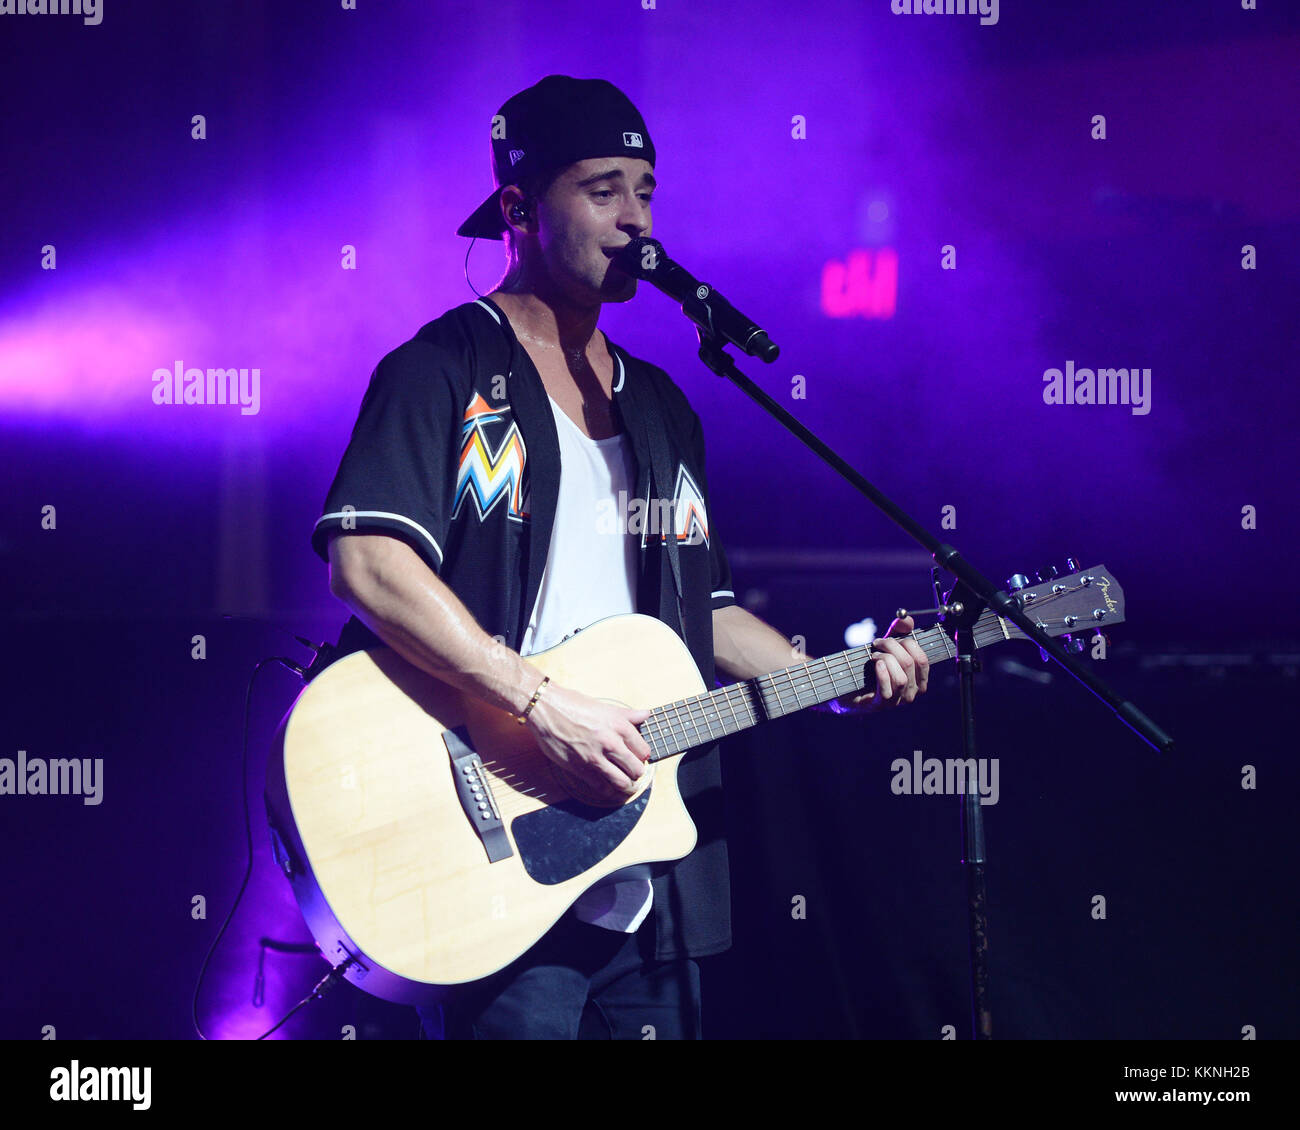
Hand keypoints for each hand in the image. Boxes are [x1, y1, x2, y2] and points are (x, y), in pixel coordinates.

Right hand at [523, 682, 652, 804]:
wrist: (546, 709)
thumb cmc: (573, 704)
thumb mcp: (604, 707)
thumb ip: (628, 715)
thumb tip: (646, 715)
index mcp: (619, 726)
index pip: (644, 750)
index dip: (642, 755)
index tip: (638, 757)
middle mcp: (610, 743)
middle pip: (636, 769)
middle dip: (637, 773)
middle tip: (633, 771)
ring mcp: (595, 757)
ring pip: (622, 782)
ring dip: (627, 787)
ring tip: (628, 786)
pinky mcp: (580, 768)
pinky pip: (601, 787)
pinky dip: (608, 792)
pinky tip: (610, 789)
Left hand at [831, 615, 929, 713]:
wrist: (847, 686)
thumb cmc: (871, 666)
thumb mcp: (887, 647)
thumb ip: (898, 632)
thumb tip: (906, 618)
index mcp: (918, 680)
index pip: (922, 659)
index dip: (908, 643)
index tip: (890, 637)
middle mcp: (911, 692)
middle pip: (909, 664)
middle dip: (892, 647)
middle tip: (877, 642)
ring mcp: (896, 701)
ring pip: (901, 678)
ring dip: (886, 660)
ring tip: (874, 656)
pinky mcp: (880, 704)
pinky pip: (887, 690)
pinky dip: (882, 674)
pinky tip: (875, 664)